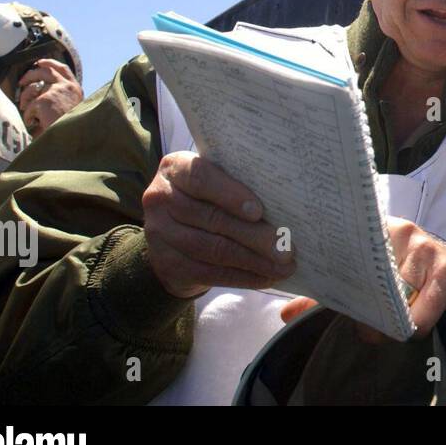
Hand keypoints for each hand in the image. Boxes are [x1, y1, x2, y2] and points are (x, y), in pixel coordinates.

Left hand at [16, 58, 82, 133]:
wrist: (71, 139)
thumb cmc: (68, 128)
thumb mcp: (70, 108)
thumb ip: (59, 96)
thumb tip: (39, 88)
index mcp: (75, 89)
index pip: (62, 68)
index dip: (50, 63)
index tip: (40, 63)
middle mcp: (67, 86)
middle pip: (44, 70)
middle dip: (30, 74)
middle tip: (22, 82)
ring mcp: (56, 91)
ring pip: (32, 87)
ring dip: (25, 97)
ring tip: (27, 111)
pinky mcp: (44, 100)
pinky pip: (28, 106)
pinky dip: (28, 116)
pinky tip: (34, 123)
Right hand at [142, 151, 296, 297]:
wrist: (172, 233)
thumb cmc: (207, 196)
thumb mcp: (215, 180)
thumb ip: (238, 184)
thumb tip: (284, 202)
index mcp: (175, 167)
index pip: (200, 178)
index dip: (230, 195)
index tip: (259, 211)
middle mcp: (160, 198)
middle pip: (212, 218)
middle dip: (254, 235)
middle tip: (286, 248)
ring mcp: (159, 233)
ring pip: (213, 249)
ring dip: (254, 260)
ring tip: (284, 266)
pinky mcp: (168, 264)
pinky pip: (210, 273)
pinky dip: (243, 277)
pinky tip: (267, 277)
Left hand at [278, 219, 445, 341]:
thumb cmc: (410, 279)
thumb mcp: (370, 283)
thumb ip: (329, 298)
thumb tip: (285, 314)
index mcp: (377, 231)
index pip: (348, 243)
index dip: (336, 266)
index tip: (325, 283)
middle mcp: (402, 233)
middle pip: (372, 274)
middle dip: (367, 308)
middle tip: (362, 328)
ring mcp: (426, 250)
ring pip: (398, 292)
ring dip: (393, 320)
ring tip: (389, 331)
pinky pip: (427, 304)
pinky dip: (417, 321)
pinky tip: (415, 328)